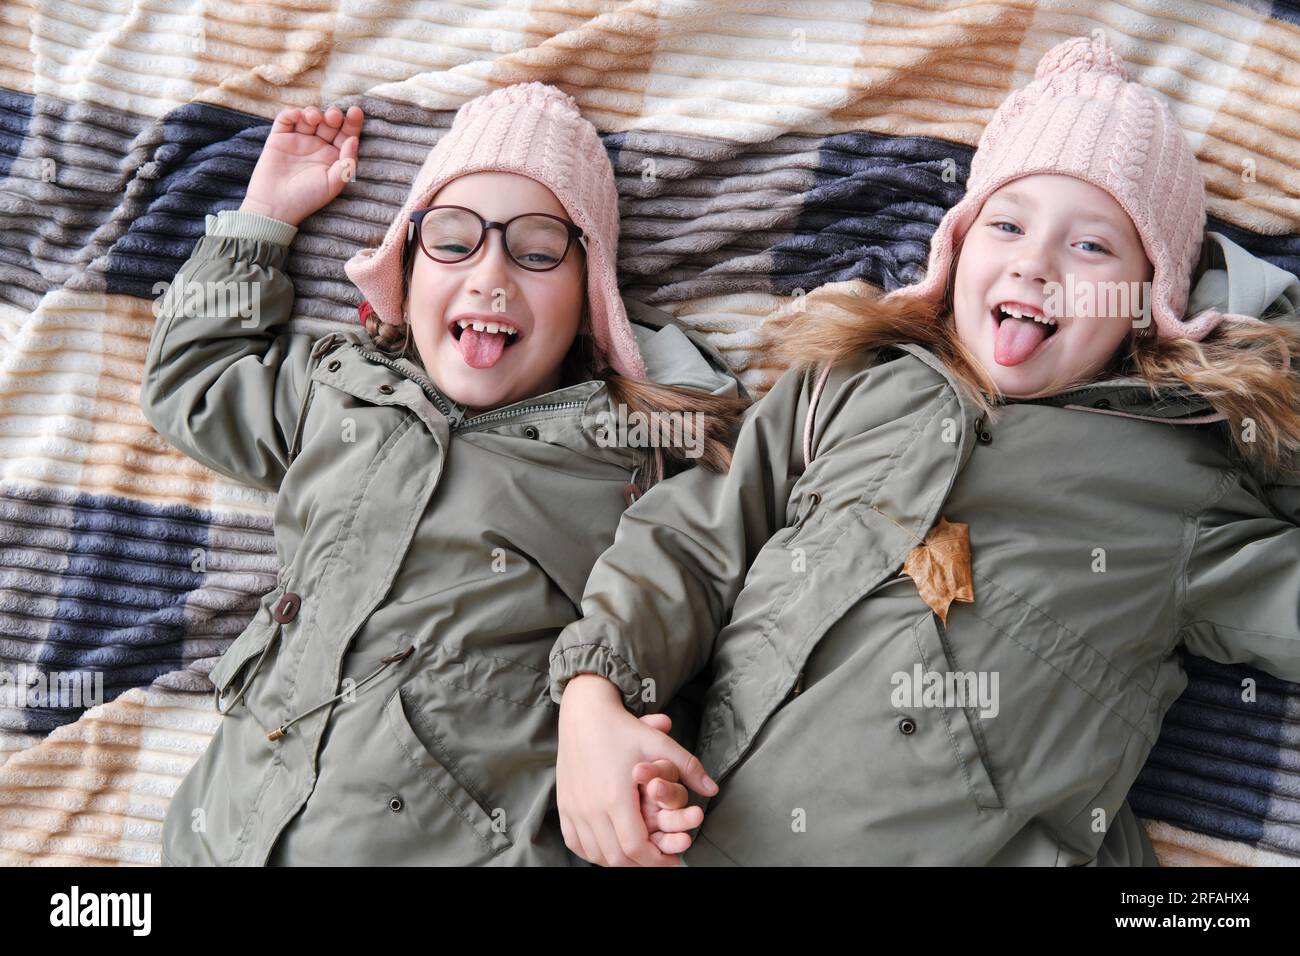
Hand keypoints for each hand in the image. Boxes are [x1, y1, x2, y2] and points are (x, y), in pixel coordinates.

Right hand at [240, 105, 363, 225]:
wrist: (275, 205)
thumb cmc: (307, 198)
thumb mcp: (333, 183)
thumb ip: (347, 163)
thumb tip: (355, 140)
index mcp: (334, 156)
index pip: (346, 135)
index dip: (352, 122)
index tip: (356, 112)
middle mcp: (318, 146)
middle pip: (329, 123)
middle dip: (333, 116)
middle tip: (334, 116)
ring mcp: (298, 140)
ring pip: (309, 117)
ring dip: (313, 112)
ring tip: (314, 118)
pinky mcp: (279, 137)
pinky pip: (286, 119)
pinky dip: (292, 113)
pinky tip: (298, 116)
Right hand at [557, 674, 716, 866]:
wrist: (584, 713)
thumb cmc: (623, 729)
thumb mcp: (658, 744)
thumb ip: (688, 768)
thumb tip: (713, 790)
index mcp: (615, 797)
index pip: (635, 846)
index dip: (654, 860)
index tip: (671, 862)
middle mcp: (591, 807)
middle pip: (616, 856)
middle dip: (640, 865)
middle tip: (658, 863)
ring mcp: (574, 808)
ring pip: (595, 853)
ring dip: (617, 861)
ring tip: (637, 857)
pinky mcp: (563, 806)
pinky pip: (575, 842)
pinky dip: (593, 852)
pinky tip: (608, 848)